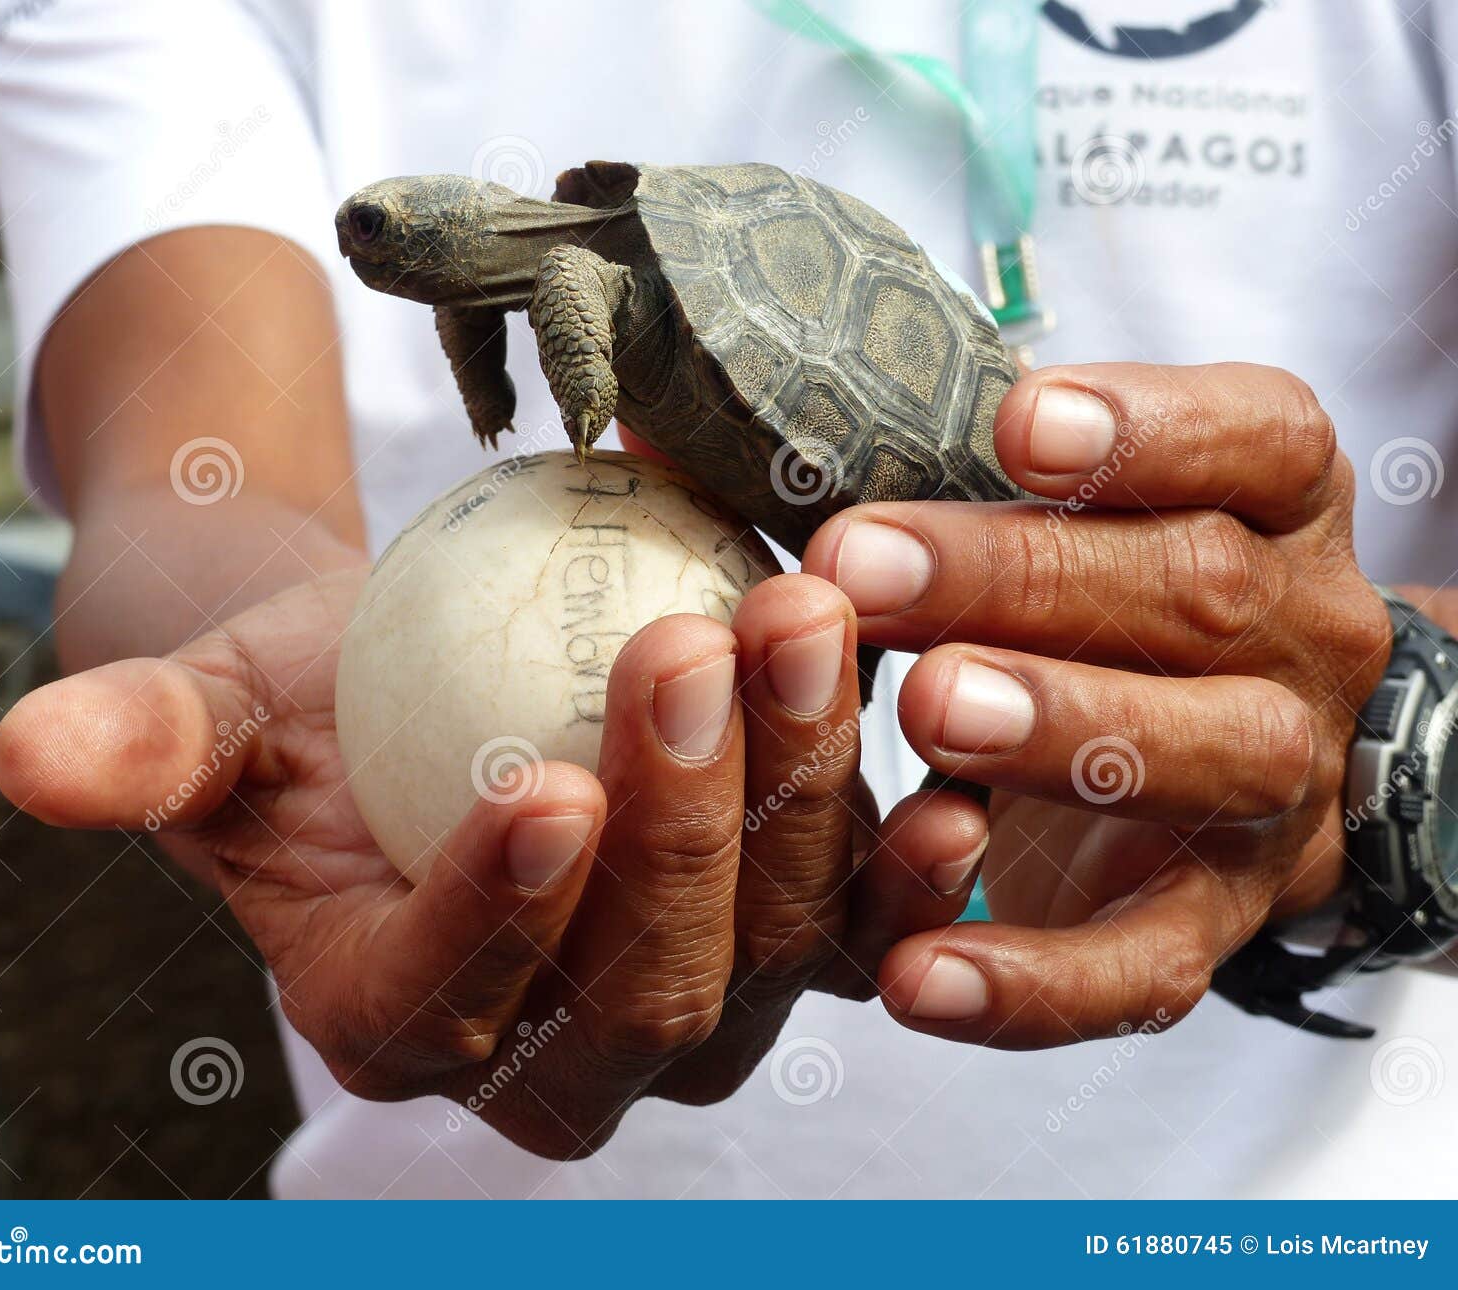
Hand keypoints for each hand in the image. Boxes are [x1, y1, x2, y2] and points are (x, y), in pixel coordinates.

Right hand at [0, 567, 981, 1154]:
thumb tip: (27, 756)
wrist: (421, 686)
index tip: (539, 789)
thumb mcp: (218, 708)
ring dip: (799, 798)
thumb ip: (146, 747)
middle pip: (640, 988)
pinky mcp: (783, 942)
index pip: (444, 1000)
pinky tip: (942, 773)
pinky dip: (905, 868)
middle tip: (692, 646)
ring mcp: (689, 1006)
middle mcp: (557, 1053)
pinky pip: (862, 931)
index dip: (493, 915)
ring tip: (806, 629)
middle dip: (678, 829)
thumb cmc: (307, 701)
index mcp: (399, 1022)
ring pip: (769, 954)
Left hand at [802, 362, 1390, 1046]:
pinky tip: (912, 976)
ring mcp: (1270, 792)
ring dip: (1059, 734)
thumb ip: (912, 470)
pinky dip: (1031, 980)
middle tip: (863, 567)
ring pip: (1206, 760)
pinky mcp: (1213, 927)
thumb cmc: (1094, 598)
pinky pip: (1142, 970)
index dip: (1147, 428)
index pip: (1256, 438)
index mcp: (1269, 505)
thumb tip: (660, 432)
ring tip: (923, 717)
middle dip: (1025, 578)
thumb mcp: (1048, 511)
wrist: (1222, 770)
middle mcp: (1299, 641)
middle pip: (1201, 591)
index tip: (1015, 423)